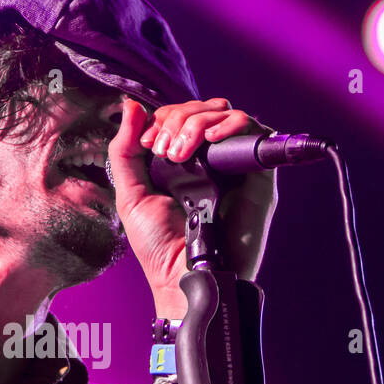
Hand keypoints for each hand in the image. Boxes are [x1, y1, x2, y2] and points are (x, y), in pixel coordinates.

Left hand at [107, 97, 277, 312]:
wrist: (182, 277)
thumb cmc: (159, 246)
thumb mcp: (131, 193)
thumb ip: (126, 151)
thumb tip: (131, 107)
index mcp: (183, 162)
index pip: (180, 116)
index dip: (163, 118)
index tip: (148, 143)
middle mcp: (211, 161)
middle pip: (203, 110)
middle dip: (177, 118)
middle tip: (165, 149)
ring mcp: (235, 166)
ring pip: (226, 115)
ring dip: (197, 123)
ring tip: (180, 152)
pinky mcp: (258, 176)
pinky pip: (255, 132)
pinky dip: (231, 126)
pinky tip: (209, 141)